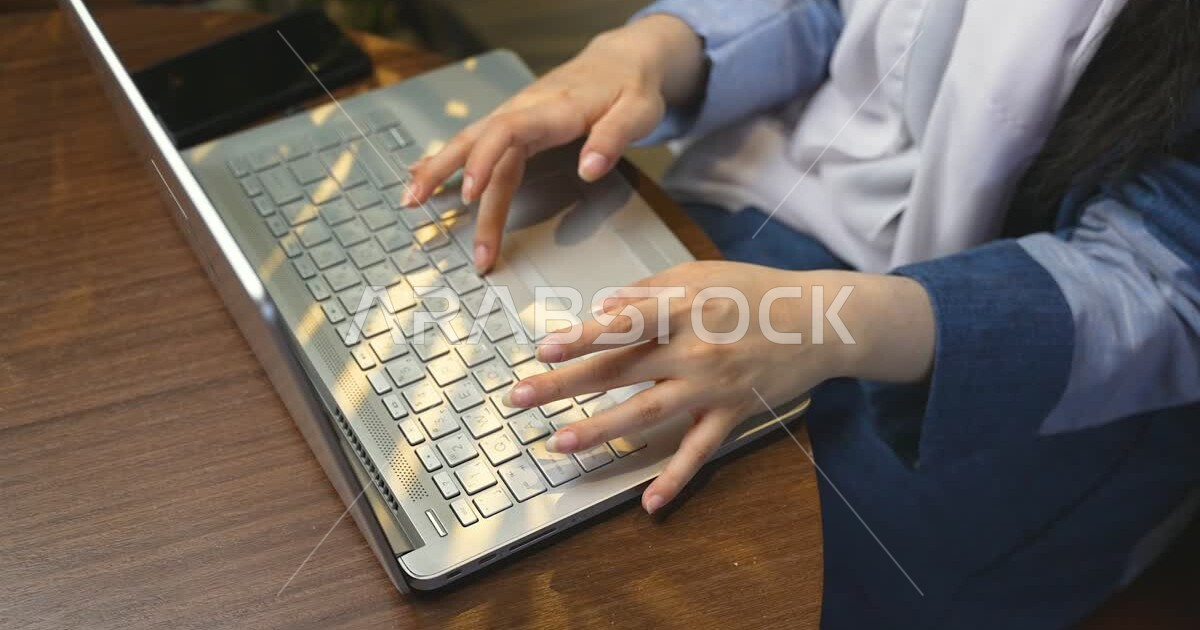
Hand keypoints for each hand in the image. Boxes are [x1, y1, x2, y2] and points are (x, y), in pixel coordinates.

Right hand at [404, 15, 704, 271]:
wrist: (622, 61)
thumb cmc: (630, 89)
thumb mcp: (637, 113)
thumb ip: (614, 140)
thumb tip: (590, 169)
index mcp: (555, 108)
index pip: (508, 131)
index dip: (485, 160)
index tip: (469, 192)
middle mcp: (527, 109)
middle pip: (477, 139)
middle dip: (445, 172)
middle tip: (419, 205)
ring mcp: (516, 115)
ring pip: (471, 142)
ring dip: (438, 170)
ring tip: (411, 199)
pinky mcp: (515, 124)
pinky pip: (477, 142)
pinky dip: (449, 160)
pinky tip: (424, 175)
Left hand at [500, 261, 864, 513]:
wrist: (821, 320)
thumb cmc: (756, 291)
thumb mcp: (700, 274)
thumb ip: (648, 290)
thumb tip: (602, 306)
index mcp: (683, 307)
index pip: (622, 324)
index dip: (581, 337)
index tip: (543, 347)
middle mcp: (694, 349)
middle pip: (619, 370)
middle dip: (565, 384)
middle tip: (521, 397)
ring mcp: (712, 386)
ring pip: (648, 413)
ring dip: (601, 430)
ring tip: (560, 443)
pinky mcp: (731, 414)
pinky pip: (699, 451)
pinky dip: (676, 479)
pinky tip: (649, 503)